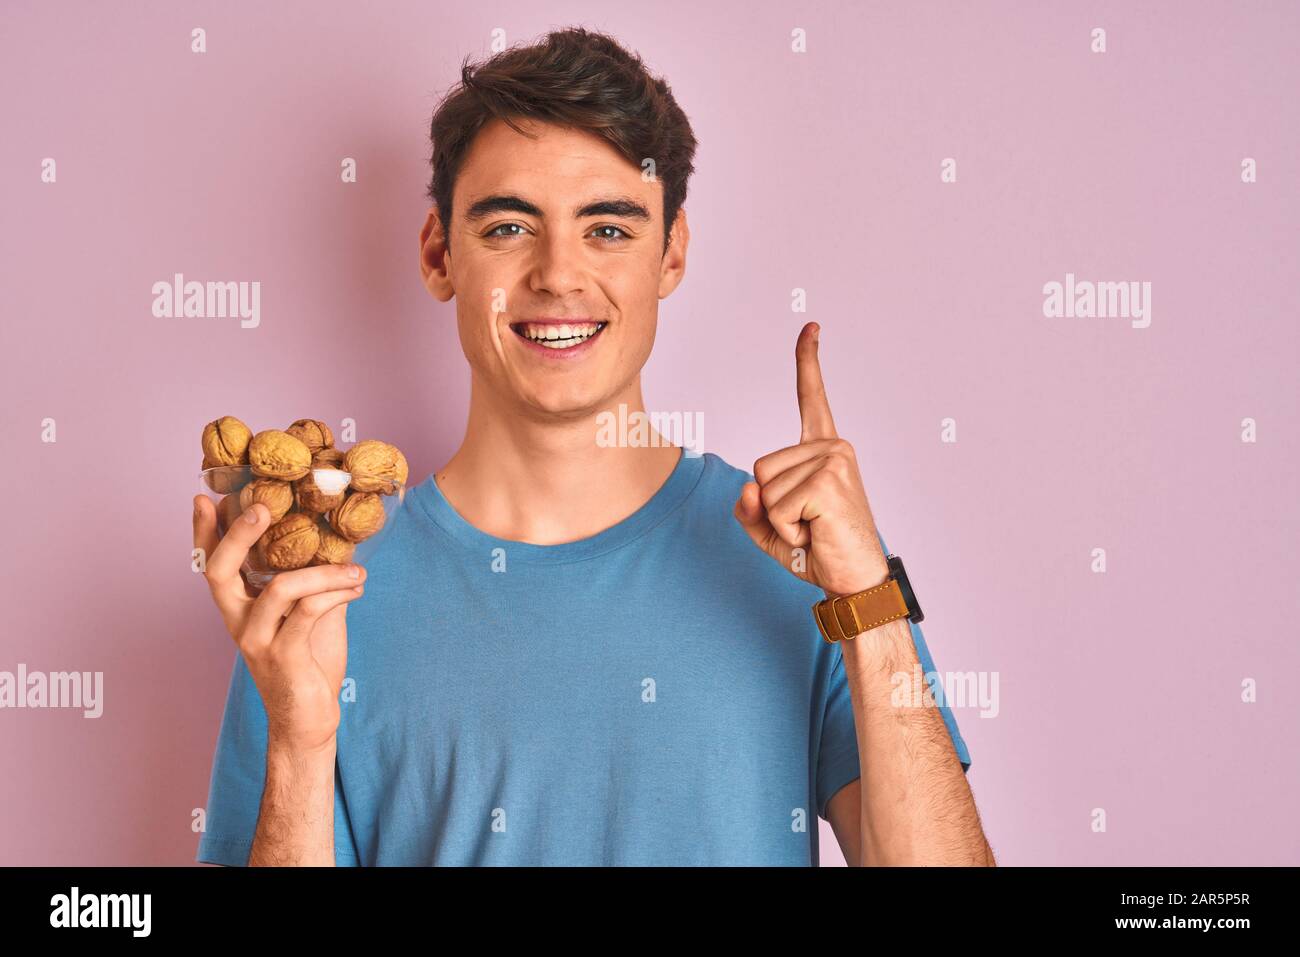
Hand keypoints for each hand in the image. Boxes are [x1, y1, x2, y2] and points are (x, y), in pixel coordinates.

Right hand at [192, 495, 364, 752]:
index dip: (205, 533)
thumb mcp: (310, 616)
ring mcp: (257, 641)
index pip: (212, 565)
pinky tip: (357, 588)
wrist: (308, 721)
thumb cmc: (308, 664)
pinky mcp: (283, 657)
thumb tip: (339, 544)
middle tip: (261, 505)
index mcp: (239, 609)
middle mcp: (239, 623)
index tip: (205, 497)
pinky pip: (308, 611)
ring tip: (357, 570)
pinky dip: (336, 592)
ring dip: (325, 572)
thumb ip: (313, 584)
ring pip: (280, 588)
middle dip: (238, 534)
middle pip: (219, 571)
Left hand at [733, 321, 889, 597]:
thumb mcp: (771, 528)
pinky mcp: (828, 481)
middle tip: (808, 526)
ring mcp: (834, 460)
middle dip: (771, 508)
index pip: (812, 398)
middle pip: (760, 468)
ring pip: (764, 488)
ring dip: (780, 522)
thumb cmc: (819, 551)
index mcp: (825, 451)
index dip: (807, 361)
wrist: (857, 582)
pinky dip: (786, 531)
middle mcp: (834, 447)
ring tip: (813, 531)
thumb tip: (749, 488)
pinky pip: (774, 506)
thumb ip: (749, 506)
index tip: (810, 326)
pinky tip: (816, 535)